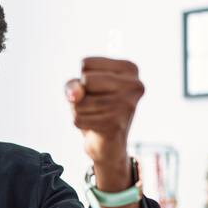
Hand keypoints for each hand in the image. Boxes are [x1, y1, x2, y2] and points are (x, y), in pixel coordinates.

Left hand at [65, 57, 143, 189]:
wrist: (107, 144)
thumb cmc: (94, 108)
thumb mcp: (79, 88)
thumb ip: (72, 84)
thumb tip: (75, 94)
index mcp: (130, 68)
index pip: (86, 63)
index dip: (83, 79)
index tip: (98, 90)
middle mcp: (135, 84)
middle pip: (85, 80)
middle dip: (81, 95)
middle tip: (96, 105)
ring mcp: (127, 104)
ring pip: (80, 101)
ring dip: (79, 110)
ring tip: (95, 116)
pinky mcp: (116, 123)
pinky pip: (78, 118)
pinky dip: (80, 123)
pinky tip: (93, 126)